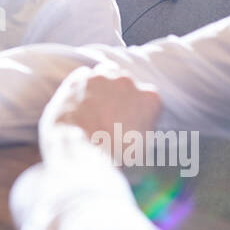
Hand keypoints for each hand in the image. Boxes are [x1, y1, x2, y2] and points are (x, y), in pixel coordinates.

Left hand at [40, 66, 162, 162]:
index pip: (149, 102)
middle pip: (126, 84)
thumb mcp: (141, 150)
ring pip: (106, 73)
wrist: (80, 150)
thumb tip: (136, 133)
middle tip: (110, 118)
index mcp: (150, 98)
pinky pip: (83, 76)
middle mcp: (128, 82)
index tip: (130, 127)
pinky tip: (78, 103)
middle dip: (120, 97)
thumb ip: (143, 132)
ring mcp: (102, 77)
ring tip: (93, 107)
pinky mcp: (79, 78)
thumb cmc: (113, 156)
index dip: (139, 115)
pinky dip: (81, 87)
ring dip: (102, 86)